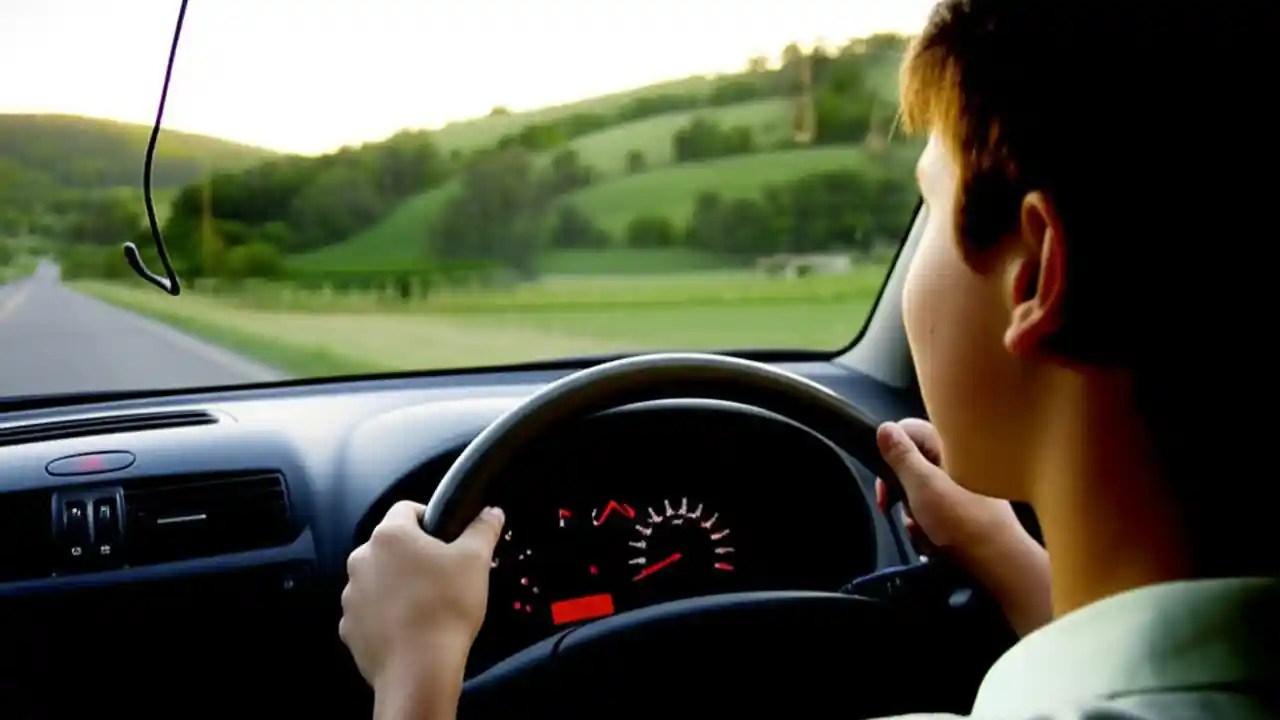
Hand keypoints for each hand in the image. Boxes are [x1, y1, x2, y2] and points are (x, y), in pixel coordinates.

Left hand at [340, 501, 504, 719]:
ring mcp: (350, 596)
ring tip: (427, 606)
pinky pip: (370, 612)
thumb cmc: (447, 606)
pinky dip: (386, 616)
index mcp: (389, 535)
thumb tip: (492, 512)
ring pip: (378, 580)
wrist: (418, 670)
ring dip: (398, 585)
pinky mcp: (349, 628)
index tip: (448, 540)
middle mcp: (361, 559)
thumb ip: (483, 529)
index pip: (406, 509)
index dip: (430, 518)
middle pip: (391, 546)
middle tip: (443, 575)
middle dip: (414, 556)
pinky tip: (410, 630)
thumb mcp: (475, 561)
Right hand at [875, 419, 1050, 634]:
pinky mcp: (968, 510)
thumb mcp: (921, 485)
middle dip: (900, 491)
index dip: (889, 453)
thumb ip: (900, 456)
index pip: (907, 431)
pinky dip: (929, 526)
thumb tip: (884, 428)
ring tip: (923, 532)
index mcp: (952, 445)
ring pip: (921, 491)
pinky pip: (936, 510)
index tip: (884, 483)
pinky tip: (933, 541)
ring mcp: (964, 486)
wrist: (999, 563)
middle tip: (894, 510)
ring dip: (914, 513)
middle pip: (912, 464)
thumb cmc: (961, 521)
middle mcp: (958, 461)